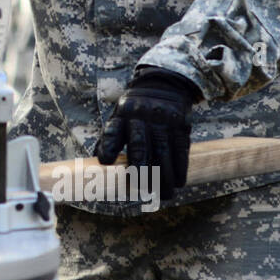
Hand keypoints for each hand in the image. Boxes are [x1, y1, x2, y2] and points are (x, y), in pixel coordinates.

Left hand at [97, 69, 201, 199]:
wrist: (165, 84)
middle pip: (139, 146)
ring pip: (163, 152)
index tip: (107, 162)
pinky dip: (180, 169)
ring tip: (164, 195)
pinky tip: (178, 183)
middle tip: (143, 189)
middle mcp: (141, 116)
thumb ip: (110, 139)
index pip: (112, 132)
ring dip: (164, 177)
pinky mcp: (181, 123)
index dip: (109, 147)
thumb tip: (98, 166)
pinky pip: (181, 150)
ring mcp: (163, 119)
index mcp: (122, 114)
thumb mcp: (119, 116)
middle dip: (141, 171)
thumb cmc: (136, 110)